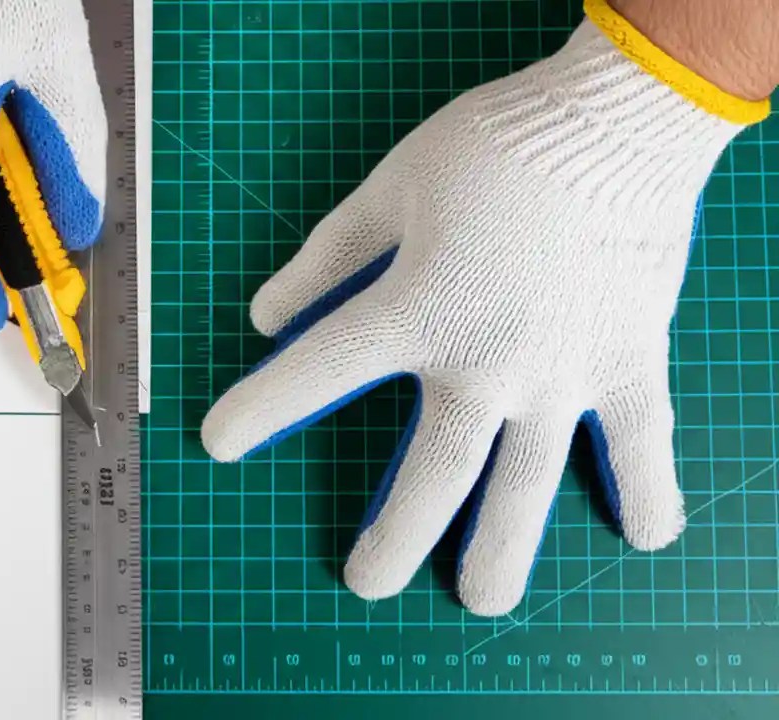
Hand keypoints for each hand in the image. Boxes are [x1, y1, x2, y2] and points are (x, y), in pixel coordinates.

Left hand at [201, 3, 769, 615]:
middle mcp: (480, 364)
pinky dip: (647, 489)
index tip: (217, 445)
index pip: (317, 375)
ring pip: (524, 487)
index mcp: (411, 313)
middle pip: (429, 476)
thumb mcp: (388, 191)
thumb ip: (325, 260)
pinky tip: (646, 537)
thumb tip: (264, 315)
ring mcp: (559, 376)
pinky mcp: (628, 364)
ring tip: (479, 601)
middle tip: (366, 582)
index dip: (260, 411)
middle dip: (393, 539)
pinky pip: (639, 443)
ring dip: (500, 551)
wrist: (612, 122)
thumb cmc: (491, 148)